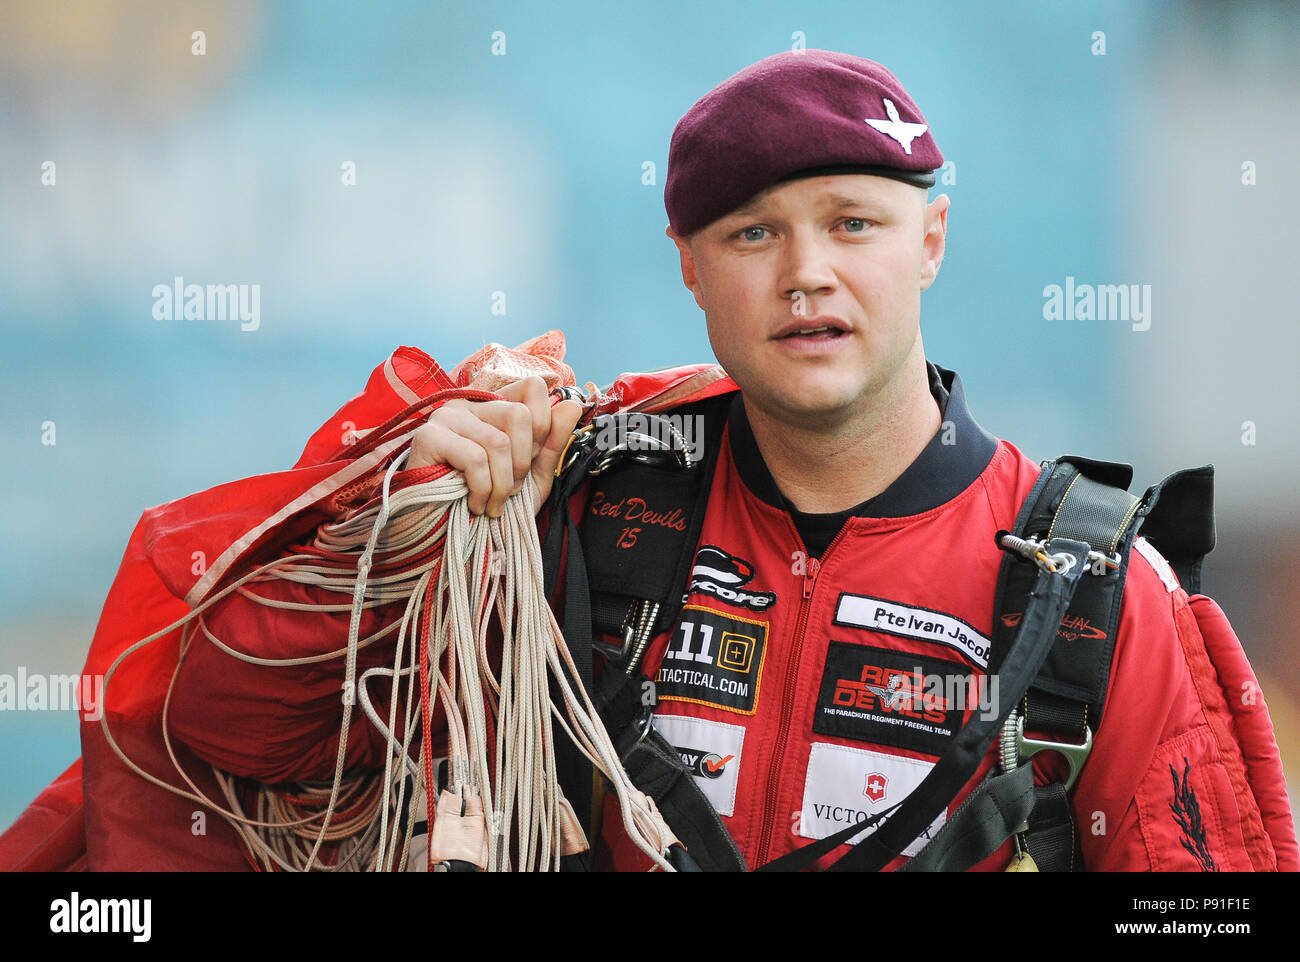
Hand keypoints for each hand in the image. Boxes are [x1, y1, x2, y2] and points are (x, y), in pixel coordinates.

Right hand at [407, 376, 583, 516]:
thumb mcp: (532, 476)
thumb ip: (552, 442)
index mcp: (494, 406)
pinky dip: (482, 489)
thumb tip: (573, 404)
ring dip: (502, 483)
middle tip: (511, 489)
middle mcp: (468, 403)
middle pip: (518, 415)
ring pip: (498, 441)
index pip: (532, 388)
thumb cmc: (489, 502)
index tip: (530, 462)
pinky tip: (474, 504)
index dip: (542, 426)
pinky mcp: (428, 438)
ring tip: (493, 502)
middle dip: (522, 462)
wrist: (447, 537)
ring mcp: (446, 417)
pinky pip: (474, 458)